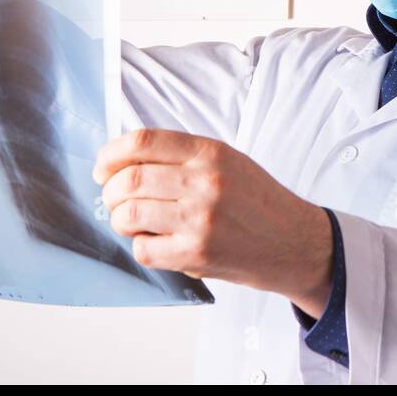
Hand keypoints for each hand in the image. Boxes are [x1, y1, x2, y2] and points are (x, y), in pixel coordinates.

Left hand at [94, 129, 334, 316]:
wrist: (293, 241)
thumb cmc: (257, 200)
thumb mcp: (228, 161)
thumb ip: (183, 156)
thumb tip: (126, 159)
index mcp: (210, 152)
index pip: (143, 141)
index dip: (112, 154)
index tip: (103, 167)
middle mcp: (205, 182)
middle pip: (130, 179)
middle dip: (111, 190)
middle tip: (115, 198)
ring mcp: (200, 220)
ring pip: (129, 213)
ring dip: (121, 219)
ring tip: (133, 221)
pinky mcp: (197, 254)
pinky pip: (143, 248)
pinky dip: (141, 245)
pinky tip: (156, 241)